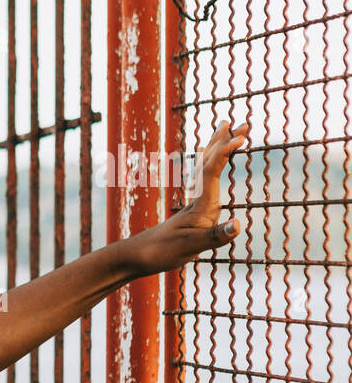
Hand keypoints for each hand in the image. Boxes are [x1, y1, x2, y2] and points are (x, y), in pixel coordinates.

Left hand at [123, 121, 249, 277]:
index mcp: (200, 205)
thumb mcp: (190, 247)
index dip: (225, 153)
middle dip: (227, 143)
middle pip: (211, 163)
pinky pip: (204, 181)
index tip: (240, 137)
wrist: (137, 257)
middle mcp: (199, 200)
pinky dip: (210, 166)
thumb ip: (214, 237)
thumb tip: (237, 226)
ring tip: (226, 131)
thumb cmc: (161, 253)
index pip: (213, 171)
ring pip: (207, 168)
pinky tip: (209, 163)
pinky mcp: (193, 211)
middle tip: (245, 124)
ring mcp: (195, 204)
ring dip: (218, 149)